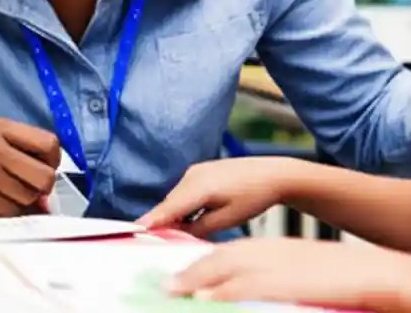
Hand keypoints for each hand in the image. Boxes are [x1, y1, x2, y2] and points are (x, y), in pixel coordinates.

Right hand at [0, 116, 58, 217]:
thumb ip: (19, 153)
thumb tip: (51, 187)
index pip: (49, 142)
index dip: (52, 160)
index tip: (44, 168)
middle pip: (45, 174)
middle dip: (42, 187)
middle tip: (27, 189)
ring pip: (31, 196)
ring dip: (22, 202)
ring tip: (0, 195)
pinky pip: (13, 212)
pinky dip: (8, 213)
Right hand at [137, 157, 305, 236]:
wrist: (274, 174)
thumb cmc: (255, 195)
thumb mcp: (226, 220)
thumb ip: (198, 228)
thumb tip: (178, 233)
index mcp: (199, 186)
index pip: (167, 208)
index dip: (151, 221)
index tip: (136, 230)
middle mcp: (193, 174)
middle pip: (169, 204)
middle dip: (165, 221)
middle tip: (164, 240)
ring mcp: (197, 170)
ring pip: (177, 198)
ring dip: (177, 213)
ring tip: (187, 228)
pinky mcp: (202, 170)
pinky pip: (185, 191)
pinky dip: (186, 204)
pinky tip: (198, 214)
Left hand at [166, 238, 410, 309]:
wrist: (377, 274)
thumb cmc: (345, 281)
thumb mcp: (307, 276)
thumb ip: (281, 281)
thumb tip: (256, 295)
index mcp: (279, 250)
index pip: (235, 253)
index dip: (207, 264)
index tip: (186, 277)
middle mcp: (275, 252)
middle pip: (225, 257)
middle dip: (195, 270)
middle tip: (169, 283)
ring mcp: (279, 265)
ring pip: (229, 267)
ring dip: (199, 278)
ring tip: (175, 289)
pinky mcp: (285, 280)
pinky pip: (246, 285)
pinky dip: (222, 289)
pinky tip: (204, 297)